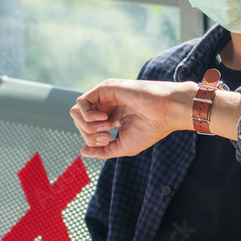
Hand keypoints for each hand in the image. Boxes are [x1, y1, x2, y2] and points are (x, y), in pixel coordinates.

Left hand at [70, 78, 195, 158]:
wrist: (164, 113)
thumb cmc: (149, 130)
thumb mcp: (122, 146)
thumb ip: (102, 151)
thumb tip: (82, 152)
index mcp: (111, 119)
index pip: (87, 131)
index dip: (92, 141)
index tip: (109, 140)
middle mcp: (106, 107)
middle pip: (79, 122)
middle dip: (88, 135)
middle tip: (107, 136)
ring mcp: (104, 97)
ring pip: (76, 112)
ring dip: (87, 125)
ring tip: (106, 127)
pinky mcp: (104, 88)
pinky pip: (81, 103)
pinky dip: (88, 115)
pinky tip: (105, 118)